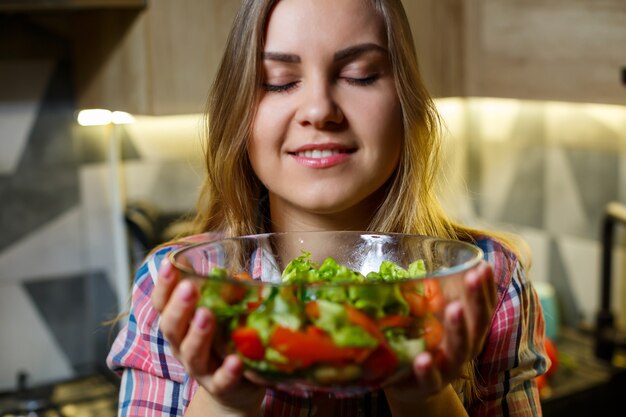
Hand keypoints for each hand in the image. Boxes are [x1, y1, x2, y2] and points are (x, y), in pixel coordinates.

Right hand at [151, 258, 264, 416]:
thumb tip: (232, 273)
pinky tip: (235, 361)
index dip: (164, 284)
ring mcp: (200, 369)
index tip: (168, 264)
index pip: (163, 303)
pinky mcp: (221, 387)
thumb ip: (223, 293)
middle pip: (172, 327)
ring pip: (192, 353)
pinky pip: (221, 381)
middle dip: (178, 307)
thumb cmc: (224, 340)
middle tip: (188, 288)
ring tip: (207, 315)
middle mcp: (182, 346)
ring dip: (198, 334)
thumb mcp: (221, 314)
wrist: (233, 387)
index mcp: (180, 325)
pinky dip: (227, 371)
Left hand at [384, 261, 495, 413]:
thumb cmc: (423, 341)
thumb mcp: (428, 314)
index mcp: (468, 326)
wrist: (412, 386)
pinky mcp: (429, 385)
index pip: (483, 303)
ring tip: (454, 308)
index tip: (484, 264)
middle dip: (477, 298)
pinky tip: (424, 359)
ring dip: (458, 327)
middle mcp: (465, 346)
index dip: (486, 285)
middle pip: (478, 322)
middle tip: (473, 275)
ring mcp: (449, 366)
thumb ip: (428, 292)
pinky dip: (429, 369)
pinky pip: (431, 379)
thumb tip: (417, 260)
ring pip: (460, 348)